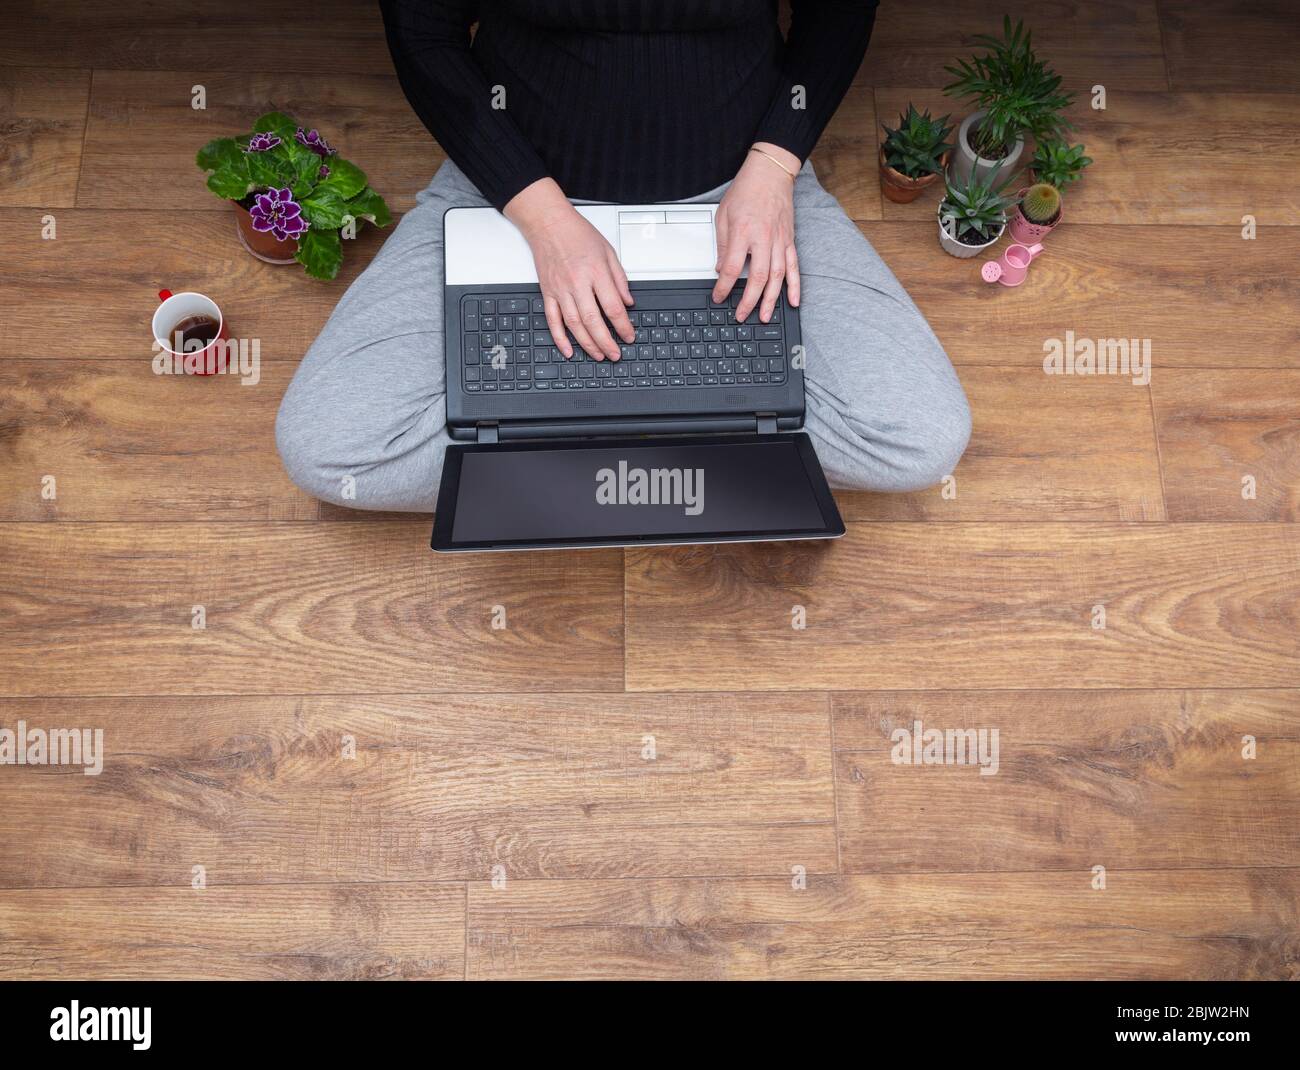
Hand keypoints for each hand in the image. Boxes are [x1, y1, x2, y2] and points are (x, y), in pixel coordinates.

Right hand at [504, 178, 633, 359]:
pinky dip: (560, 338)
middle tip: (615, 354)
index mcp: (596, 272)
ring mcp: (560, 290)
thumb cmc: (577, 234)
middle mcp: (577, 283)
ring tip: (598, 355)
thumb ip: (619, 279)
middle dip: (606, 342)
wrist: (548, 223)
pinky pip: (552, 320)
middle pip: (594, 321)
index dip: (623, 326)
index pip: (613, 307)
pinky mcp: (547, 292)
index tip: (629, 336)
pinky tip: (569, 350)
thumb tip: (628, 302)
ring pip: (574, 324)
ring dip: (587, 344)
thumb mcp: (608, 251)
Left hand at [712, 143, 801, 322]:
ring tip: (764, 316)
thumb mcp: (724, 215)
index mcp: (743, 232)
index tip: (718, 297)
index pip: (731, 267)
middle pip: (757, 277)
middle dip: (749, 301)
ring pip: (777, 277)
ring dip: (771, 300)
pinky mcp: (789, 241)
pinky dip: (794, 286)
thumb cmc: (746, 191)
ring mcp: (779, 241)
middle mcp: (763, 239)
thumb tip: (720, 268)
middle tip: (741, 316)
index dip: (723, 286)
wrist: (770, 173)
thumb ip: (723, 244)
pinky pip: (794, 267)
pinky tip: (793, 301)